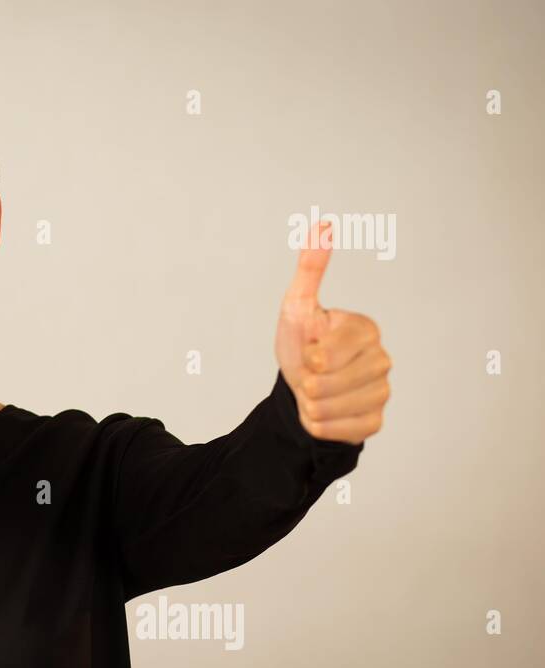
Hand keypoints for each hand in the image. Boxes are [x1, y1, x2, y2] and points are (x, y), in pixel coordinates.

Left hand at [275, 221, 391, 444]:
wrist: (300, 388)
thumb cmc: (300, 343)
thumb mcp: (298, 307)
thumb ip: (310, 269)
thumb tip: (322, 224)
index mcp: (366, 329)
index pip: (325, 353)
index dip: (306, 355)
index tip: (309, 348)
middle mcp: (382, 359)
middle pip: (324, 384)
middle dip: (305, 381)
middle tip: (310, 373)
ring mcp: (382, 392)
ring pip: (329, 408)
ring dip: (310, 404)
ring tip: (315, 392)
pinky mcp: (375, 421)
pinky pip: (338, 430)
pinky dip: (320, 424)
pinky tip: (323, 412)